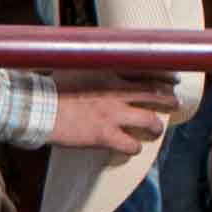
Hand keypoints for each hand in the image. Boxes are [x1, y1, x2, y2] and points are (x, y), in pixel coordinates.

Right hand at [49, 77, 175, 151]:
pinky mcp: (105, 135)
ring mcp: (112, 114)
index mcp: (108, 72)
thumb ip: (92, 66)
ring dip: (157, 126)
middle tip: (174, 103)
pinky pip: (131, 144)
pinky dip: (134, 148)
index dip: (163, 75)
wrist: (38, 107)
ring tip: (156, 129)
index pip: (146, 70)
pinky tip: (132, 148)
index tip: (173, 78)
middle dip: (169, 99)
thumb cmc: (50, 87)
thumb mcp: (75, 67)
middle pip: (154, 94)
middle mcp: (115, 92)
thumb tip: (95, 63)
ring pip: (150, 121)